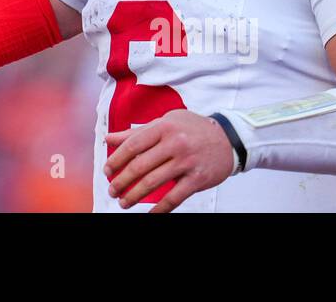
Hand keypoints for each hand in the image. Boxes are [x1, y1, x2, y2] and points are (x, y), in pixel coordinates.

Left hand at [103, 110, 234, 212]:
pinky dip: (159, 208)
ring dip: (134, 195)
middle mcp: (174, 143)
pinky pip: (174, 197)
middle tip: (112, 190)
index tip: (107, 171)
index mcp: (163, 127)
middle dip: (121, 181)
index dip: (116, 160)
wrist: (228, 139)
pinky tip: (149, 213)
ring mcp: (186, 162)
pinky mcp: (197, 179)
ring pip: (153, 182)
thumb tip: (109, 138)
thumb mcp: (165, 122)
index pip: (132, 145)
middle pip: (140, 166)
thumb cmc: (192, 129)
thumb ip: (136, 132)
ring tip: (124, 202)